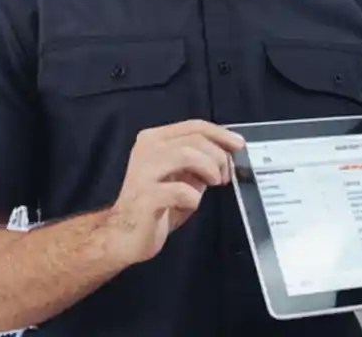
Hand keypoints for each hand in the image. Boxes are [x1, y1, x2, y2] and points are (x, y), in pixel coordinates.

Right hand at [100, 120, 244, 265]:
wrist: (123, 236)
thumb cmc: (155, 204)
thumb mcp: (183, 176)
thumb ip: (201, 161)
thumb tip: (229, 153)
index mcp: (154, 140)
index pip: (194, 126)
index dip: (221, 134)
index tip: (238, 145)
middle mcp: (146, 150)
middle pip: (194, 140)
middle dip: (218, 157)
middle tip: (223, 176)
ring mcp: (143, 173)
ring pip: (186, 155)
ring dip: (209, 170)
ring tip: (212, 184)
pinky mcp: (145, 197)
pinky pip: (180, 190)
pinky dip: (193, 198)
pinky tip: (190, 204)